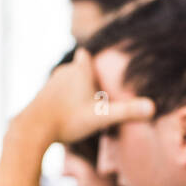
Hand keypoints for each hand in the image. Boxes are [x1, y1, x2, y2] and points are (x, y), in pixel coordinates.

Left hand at [16, 48, 154, 145]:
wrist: (32, 130)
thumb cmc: (68, 120)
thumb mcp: (101, 117)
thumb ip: (127, 112)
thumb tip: (153, 108)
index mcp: (79, 71)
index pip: (85, 56)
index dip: (91, 60)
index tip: (97, 65)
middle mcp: (62, 73)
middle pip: (77, 70)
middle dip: (86, 79)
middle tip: (97, 93)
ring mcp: (49, 85)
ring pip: (65, 83)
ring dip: (74, 92)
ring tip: (84, 107)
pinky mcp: (40, 99)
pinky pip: (55, 97)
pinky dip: (62, 103)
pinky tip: (67, 117)